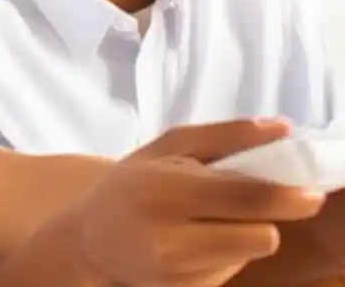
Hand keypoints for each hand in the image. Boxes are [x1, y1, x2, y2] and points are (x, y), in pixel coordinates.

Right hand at [73, 119, 325, 286]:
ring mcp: (178, 273)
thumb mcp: (167, 147)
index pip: (245, 198)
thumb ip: (225, 135)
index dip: (289, 197)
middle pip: (261, 236)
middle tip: (247, 204)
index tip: (312, 193)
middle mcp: (171, 238)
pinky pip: (232, 271)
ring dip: (244, 236)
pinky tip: (197, 244)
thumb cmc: (129, 186)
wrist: (88, 242)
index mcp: (166, 191)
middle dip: (265, 219)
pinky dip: (225, 255)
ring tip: (210, 222)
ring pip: (250, 255)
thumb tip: (284, 128)